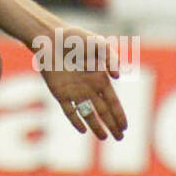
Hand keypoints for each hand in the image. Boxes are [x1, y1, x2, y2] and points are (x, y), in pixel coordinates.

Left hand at [34, 25, 127, 141]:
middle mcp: (88, 87)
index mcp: (100, 77)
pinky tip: (82, 129)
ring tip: (104, 137)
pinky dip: (75, 120)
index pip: (112, 101)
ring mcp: (74, 91)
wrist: (50, 37)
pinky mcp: (59, 92)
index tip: (125, 127)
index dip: (119, 114)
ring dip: (95, 126)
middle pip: (103, 111)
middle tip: (120, 138)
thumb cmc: (75, 37)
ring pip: (87, 113)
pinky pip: (68, 110)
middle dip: (112, 125)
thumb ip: (111, 58)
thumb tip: (118, 76)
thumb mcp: (99, 44)